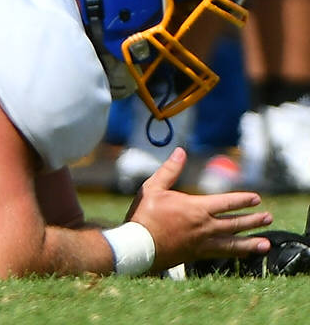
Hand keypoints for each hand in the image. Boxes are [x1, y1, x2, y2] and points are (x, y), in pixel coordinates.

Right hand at [128, 148, 272, 271]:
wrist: (138, 246)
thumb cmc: (144, 215)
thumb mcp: (153, 188)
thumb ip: (169, 171)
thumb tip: (180, 152)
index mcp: (196, 208)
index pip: (226, 202)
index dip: (242, 200)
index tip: (256, 199)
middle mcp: (205, 226)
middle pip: (235, 223)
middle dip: (253, 220)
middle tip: (268, 218)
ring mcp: (203, 242)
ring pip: (234, 242)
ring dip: (251, 241)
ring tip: (265, 243)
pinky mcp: (199, 254)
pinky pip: (223, 254)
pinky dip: (237, 253)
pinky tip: (245, 254)